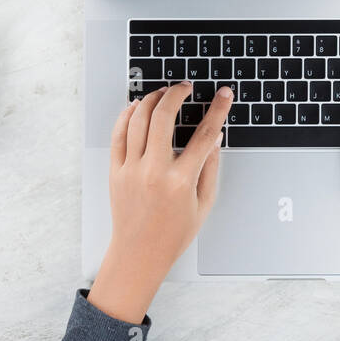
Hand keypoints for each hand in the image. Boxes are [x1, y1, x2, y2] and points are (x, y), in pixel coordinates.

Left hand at [87, 83, 232, 321]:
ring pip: (138, 119)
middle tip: (185, 87)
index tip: (224, 95)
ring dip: (152, 99)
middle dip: (177, 93)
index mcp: (181, 181)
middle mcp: (154, 171)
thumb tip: (215, 137)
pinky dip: (127, 114)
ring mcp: (131, 169)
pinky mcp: (115, 171)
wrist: (138, 253)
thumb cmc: (173, 234)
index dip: (217, 110)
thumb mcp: (203, 204)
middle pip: (164, 116)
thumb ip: (210, 168)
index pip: (204, 135)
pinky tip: (137, 106)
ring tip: (163, 93)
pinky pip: (118, 133)